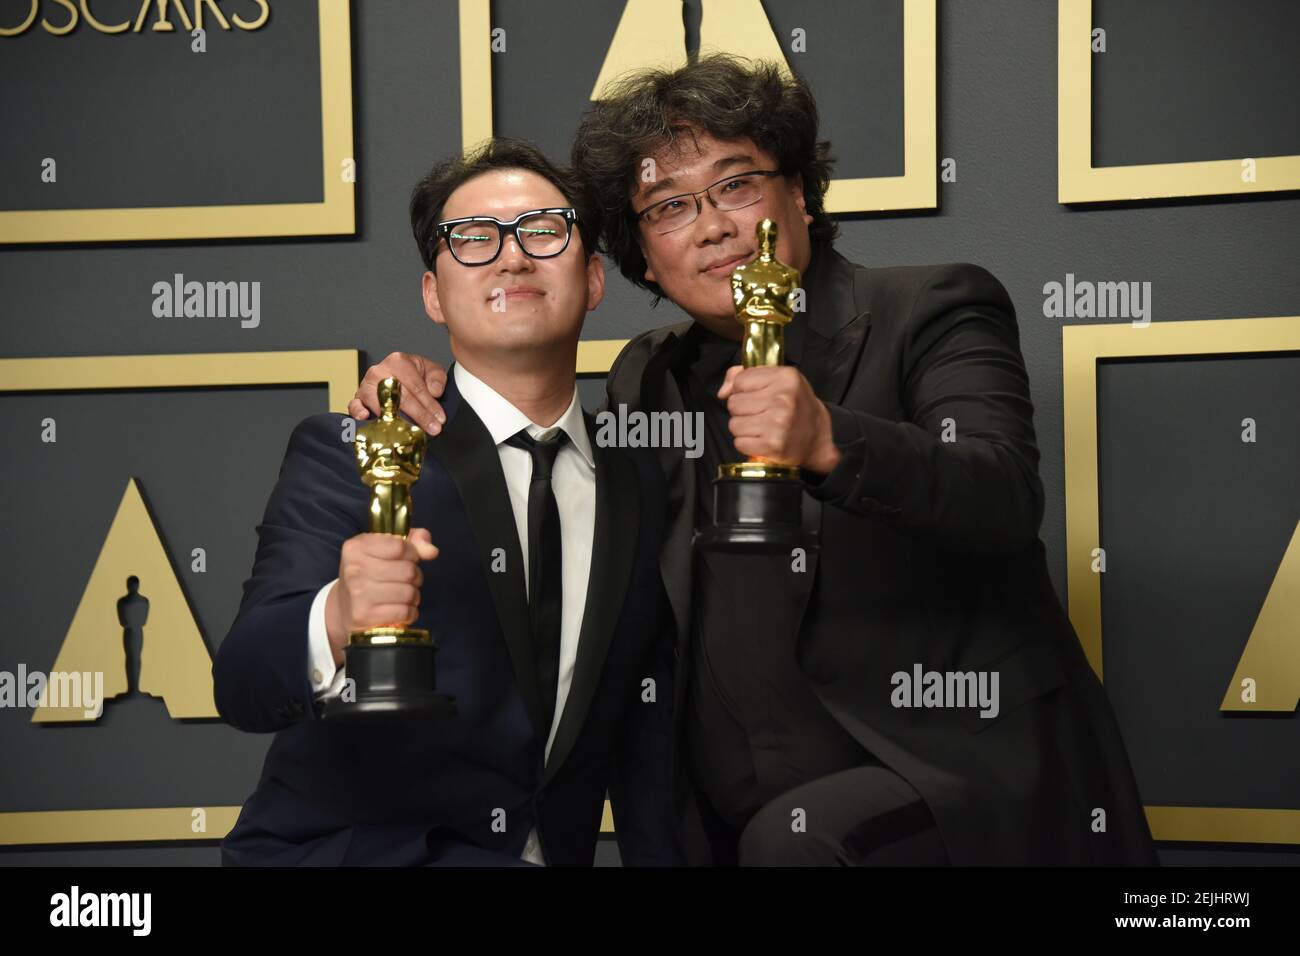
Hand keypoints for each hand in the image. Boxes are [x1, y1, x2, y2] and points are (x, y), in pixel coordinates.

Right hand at [324, 529, 438, 667]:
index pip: (401, 546)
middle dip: (415, 576)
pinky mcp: (364, 615)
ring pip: (409, 592)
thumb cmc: (371, 573)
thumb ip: (413, 540)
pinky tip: (401, 610)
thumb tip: (432, 551)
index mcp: (356, 547)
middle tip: (406, 581)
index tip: (406, 559)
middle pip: (408, 570)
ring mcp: (357, 593)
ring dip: (413, 596)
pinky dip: (410, 613)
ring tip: (403, 596)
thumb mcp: (385, 548)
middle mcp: (353, 569)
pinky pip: (404, 612)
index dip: (411, 554)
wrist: (345, 607)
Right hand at [349, 352, 447, 434]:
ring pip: (378, 403)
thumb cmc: (414, 375)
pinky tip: (366, 418)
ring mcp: (366, 385)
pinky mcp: (358, 399)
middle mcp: (379, 372)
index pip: (416, 387)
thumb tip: (435, 391)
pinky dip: (358, 412)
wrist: (399, 377)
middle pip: (399, 396)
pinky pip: (354, 405)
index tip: (439, 418)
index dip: (429, 404)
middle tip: (432, 428)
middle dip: (419, 415)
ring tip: (406, 430)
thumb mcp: (431, 371)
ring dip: (394, 419)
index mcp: (398, 361)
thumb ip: (437, 378)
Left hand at [717, 365, 841, 473]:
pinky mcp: (773, 445)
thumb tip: (722, 392)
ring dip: (743, 428)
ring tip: (760, 427)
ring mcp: (778, 424)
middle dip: (742, 410)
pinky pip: (739, 443)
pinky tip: (761, 439)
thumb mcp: (779, 379)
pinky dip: (747, 443)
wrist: (819, 437)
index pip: (740, 381)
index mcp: (785, 377)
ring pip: (734, 424)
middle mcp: (783, 399)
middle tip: (759, 413)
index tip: (755, 395)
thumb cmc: (795, 405)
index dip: (742, 389)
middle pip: (734, 403)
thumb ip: (745, 375)